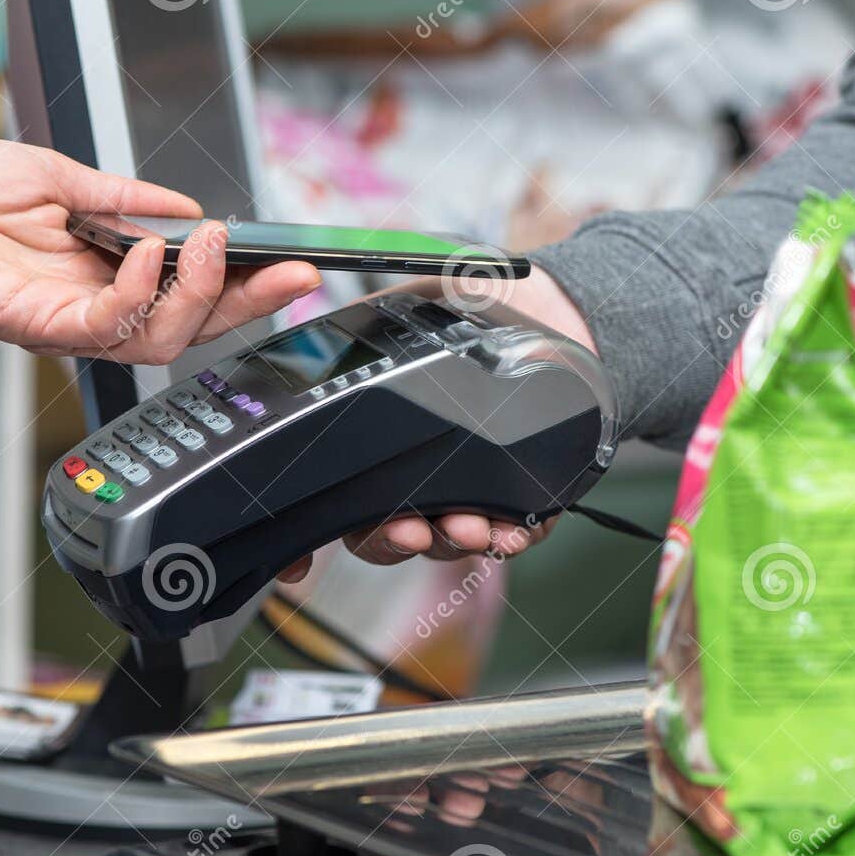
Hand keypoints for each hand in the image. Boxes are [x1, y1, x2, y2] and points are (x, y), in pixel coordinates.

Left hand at [0, 138, 320, 361]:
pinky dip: (137, 290)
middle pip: (193, 330)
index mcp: (112, 275)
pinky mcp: (43, 327)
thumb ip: (129, 197)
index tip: (290, 266)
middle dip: (251, 305)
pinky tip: (148, 253)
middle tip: (291, 276)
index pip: (194, 295)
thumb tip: (185, 208)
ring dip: (198, 296)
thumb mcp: (68, 178)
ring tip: (211, 247)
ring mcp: (74, 323)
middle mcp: (99, 307)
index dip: (246, 288)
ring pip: (161, 341)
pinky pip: (107, 323)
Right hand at [280, 266, 591, 580]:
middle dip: (396, 541)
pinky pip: (515, 531)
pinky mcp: (522, 495)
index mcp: (377, 448)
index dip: (330, 535)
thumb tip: (316, 342)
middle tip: (410, 530)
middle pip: (389, 538)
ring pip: (450, 542)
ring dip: (456, 541)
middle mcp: (416, 481)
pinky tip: (514, 530)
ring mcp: (466, 493)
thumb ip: (362, 332)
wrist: (537, 307)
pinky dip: (513, 536)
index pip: (342, 506)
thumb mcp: (402, 313)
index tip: (327, 548)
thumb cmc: (463, 313)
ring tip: (469, 525)